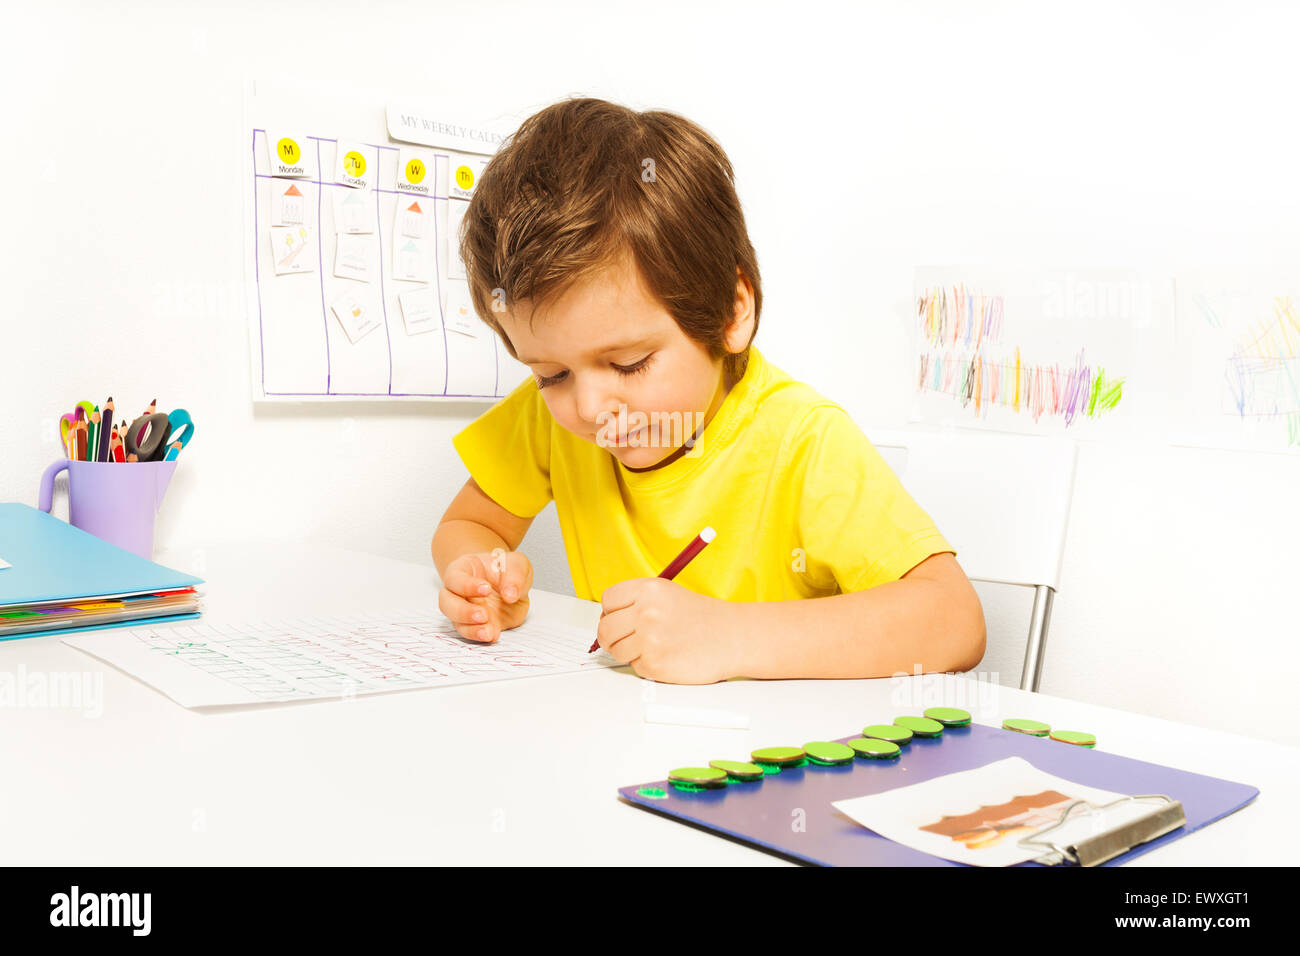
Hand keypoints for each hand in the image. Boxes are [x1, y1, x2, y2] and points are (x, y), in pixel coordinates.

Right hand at [438, 548, 532, 642]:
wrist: (512, 585)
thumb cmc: (508, 569)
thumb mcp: (517, 565)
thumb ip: (514, 577)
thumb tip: (510, 595)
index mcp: (462, 569)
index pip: (455, 578)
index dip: (467, 585)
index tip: (486, 589)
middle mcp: (457, 591)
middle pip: (446, 602)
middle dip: (462, 611)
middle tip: (483, 615)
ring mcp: (463, 610)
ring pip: (456, 621)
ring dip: (470, 628)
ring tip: (488, 632)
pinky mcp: (473, 624)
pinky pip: (470, 632)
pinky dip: (479, 635)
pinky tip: (493, 635)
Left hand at [596, 577, 736, 683]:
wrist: (731, 637)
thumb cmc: (701, 616)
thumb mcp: (667, 593)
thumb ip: (636, 600)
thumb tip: (606, 617)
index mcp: (649, 589)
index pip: (608, 601)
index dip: (611, 612)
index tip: (619, 618)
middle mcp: (647, 612)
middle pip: (605, 629)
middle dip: (613, 636)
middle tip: (628, 638)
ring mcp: (650, 640)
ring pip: (616, 651)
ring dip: (630, 652)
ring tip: (653, 646)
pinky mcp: (655, 665)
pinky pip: (634, 666)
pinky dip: (646, 665)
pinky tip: (666, 656)